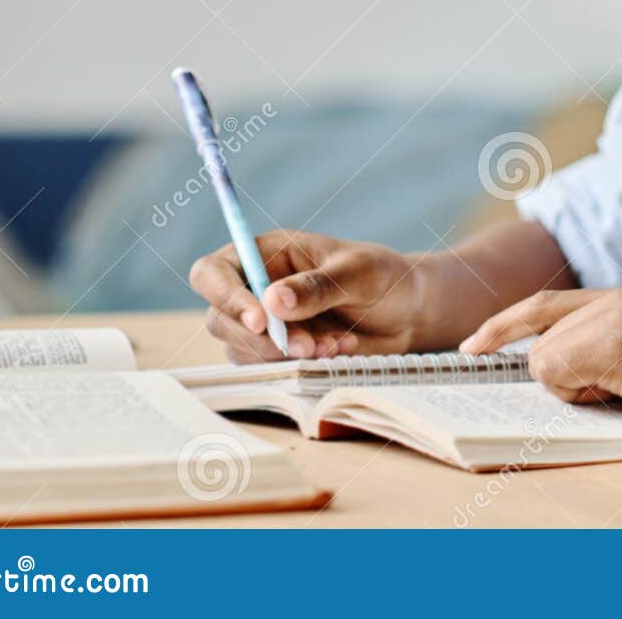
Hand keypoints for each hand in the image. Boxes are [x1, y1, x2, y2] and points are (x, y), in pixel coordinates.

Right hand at [188, 229, 425, 362]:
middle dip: (263, 338)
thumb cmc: (383, 276)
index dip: (225, 297)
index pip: (214, 272)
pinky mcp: (281, 352)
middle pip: (221, 319)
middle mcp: (257, 287)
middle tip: (307, 346)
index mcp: (267, 253)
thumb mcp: (359, 273)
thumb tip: (273, 301)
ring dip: (284, 355)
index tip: (261, 321)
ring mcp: (266, 323)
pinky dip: (301, 365)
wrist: (408, 310)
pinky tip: (338, 350)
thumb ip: (318, 286)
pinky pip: (271, 367)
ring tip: (334, 345)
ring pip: (244, 348)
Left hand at [459, 286, 621, 432]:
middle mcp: (615, 299)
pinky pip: (558, 372)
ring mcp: (614, 318)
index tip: (474, 345)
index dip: (504, 325)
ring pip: (545, 360)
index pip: (546, 306)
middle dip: (558, 376)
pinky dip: (582, 393)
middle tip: (610, 389)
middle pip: (540, 340)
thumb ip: (610, 351)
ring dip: (574, 388)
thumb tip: (564, 374)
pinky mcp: (615, 343)